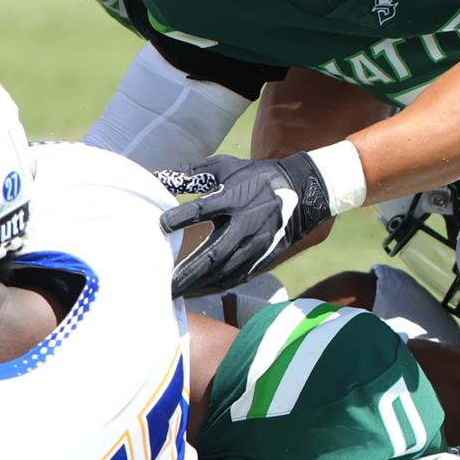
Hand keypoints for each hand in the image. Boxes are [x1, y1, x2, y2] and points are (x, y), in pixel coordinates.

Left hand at [156, 153, 335, 296]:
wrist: (300, 194)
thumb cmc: (255, 178)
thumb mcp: (226, 167)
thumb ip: (194, 173)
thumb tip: (159, 177)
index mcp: (234, 197)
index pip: (204, 208)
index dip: (182, 217)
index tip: (161, 224)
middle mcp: (245, 223)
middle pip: (214, 252)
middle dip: (189, 270)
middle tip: (166, 283)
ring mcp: (256, 244)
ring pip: (225, 271)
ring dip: (199, 284)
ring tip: (176, 293)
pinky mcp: (263, 258)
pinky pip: (237, 277)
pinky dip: (216, 286)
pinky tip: (198, 291)